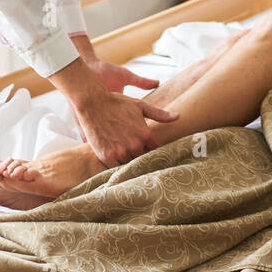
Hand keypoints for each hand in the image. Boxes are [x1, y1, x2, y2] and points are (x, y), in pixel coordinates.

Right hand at [49, 58, 176, 166]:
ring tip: (129, 165)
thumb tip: (178, 117)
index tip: (154, 157)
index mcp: (145, 135)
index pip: (155, 152)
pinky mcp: (107, 157)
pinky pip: (115, 169)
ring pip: (129, 165)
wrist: (92, 103)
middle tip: (142, 164)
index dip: (154, 154)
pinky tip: (117, 165)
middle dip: (142, 160)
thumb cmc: (116, 103)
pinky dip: (117, 168)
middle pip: (143, 160)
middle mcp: (135, 145)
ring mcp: (120, 152)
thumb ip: (159, 114)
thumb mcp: (140, 106)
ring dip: (129, 164)